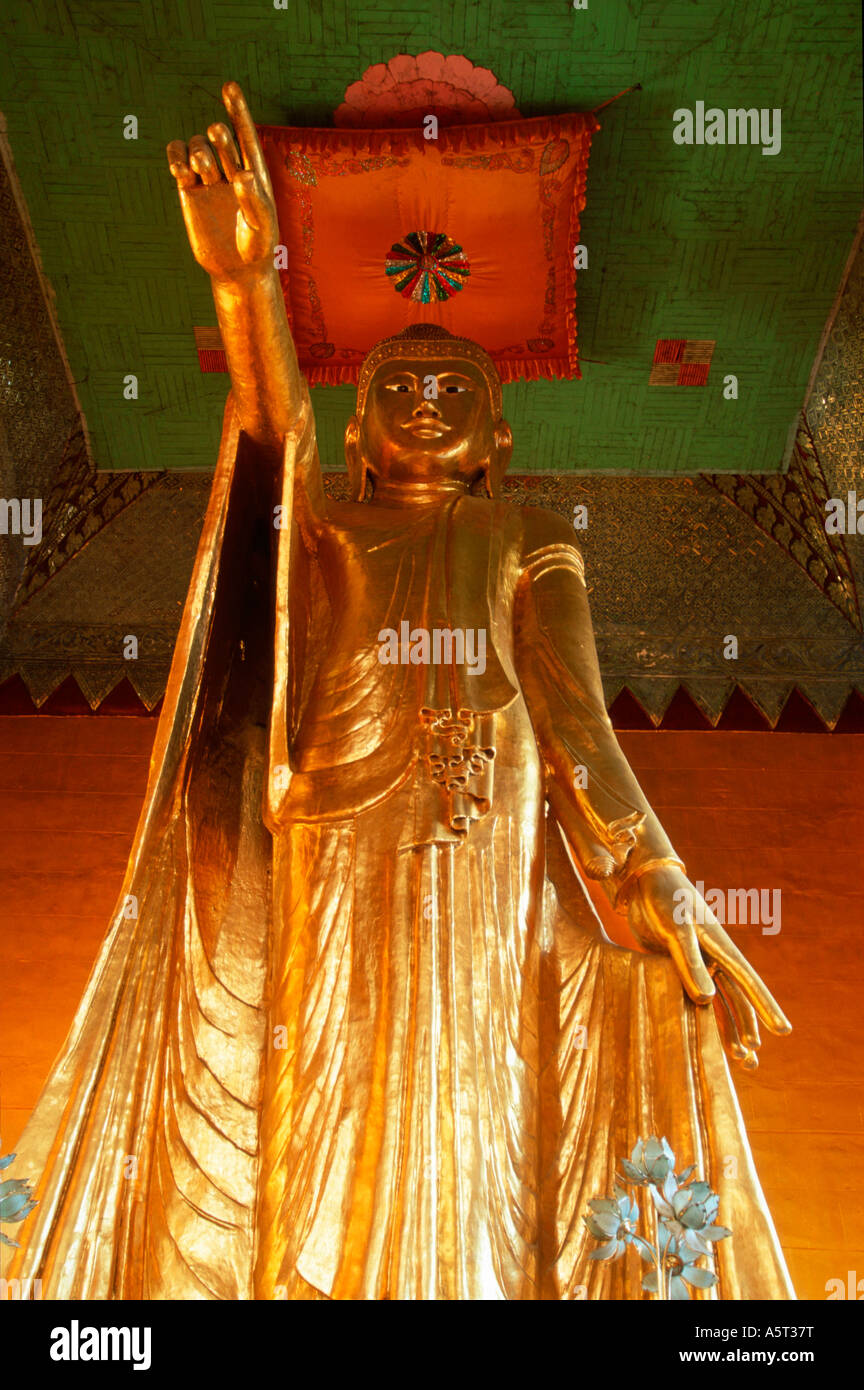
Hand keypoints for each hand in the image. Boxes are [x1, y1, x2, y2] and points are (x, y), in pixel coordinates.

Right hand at [167, 81, 277, 280]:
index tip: (229, 86)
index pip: (246, 134)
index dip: (238, 110)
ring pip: (197, 146)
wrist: (237, 270)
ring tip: (202, 173)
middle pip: (219, 136)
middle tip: (219, 154)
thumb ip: (254, 199)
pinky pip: (178, 161)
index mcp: (254, 171)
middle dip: (218, 138)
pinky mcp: (189, 191)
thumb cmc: (258, 247)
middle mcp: (230, 169)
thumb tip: (240, 174)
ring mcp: (209, 179)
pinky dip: (175, 157)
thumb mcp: (263, 225)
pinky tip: (179, 169)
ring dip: (198, 152)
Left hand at [627, 866, 790, 1067]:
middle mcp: (714, 958)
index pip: (748, 982)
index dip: (765, 1007)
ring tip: (740, 1060)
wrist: (643, 883)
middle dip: (745, 1028)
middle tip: (750, 1059)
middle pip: (736, 999)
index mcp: (721, 946)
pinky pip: (691, 997)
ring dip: (727, 1029)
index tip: (784, 1031)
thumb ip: (689, 963)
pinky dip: (698, 1016)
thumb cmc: (665, 900)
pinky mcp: (676, 967)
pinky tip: (701, 1040)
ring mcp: (697, 964)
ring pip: (717, 1003)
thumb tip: (707, 1001)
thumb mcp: (676, 930)